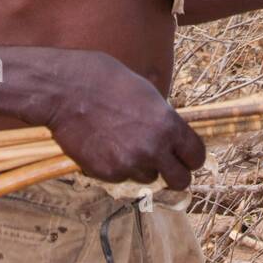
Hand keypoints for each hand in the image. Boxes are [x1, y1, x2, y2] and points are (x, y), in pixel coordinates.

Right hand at [46, 51, 204, 188]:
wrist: (66, 90)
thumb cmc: (105, 81)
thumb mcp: (145, 92)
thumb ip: (162, 118)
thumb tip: (171, 135)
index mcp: (168, 124)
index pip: (196, 156)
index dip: (191, 157)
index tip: (185, 157)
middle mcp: (153, 148)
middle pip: (180, 181)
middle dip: (174, 173)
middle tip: (163, 164)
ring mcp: (129, 164)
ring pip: (147, 178)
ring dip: (141, 167)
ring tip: (122, 141)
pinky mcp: (107, 174)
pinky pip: (121, 177)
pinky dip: (116, 166)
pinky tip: (104, 144)